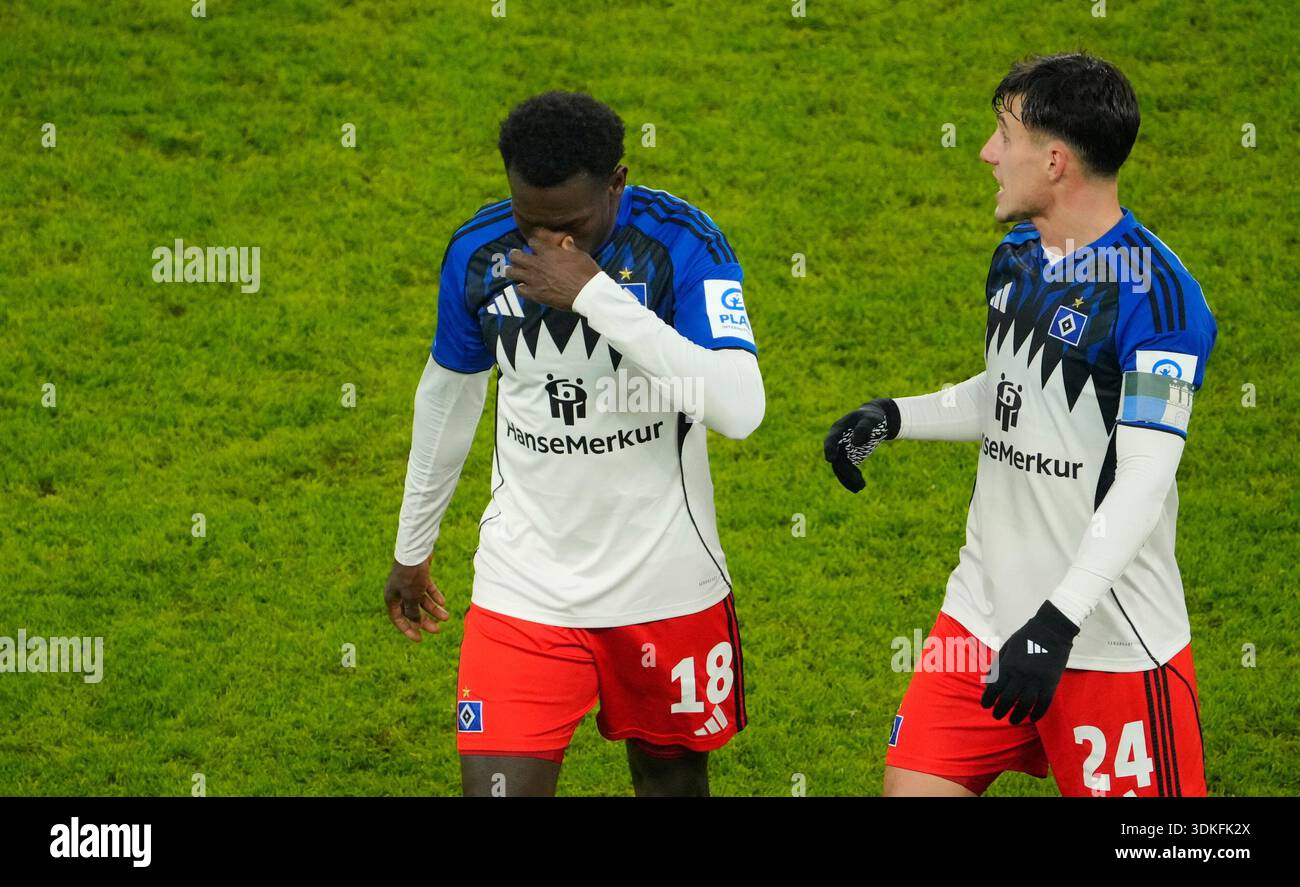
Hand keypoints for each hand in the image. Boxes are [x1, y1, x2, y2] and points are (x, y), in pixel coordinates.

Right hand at [384, 559, 449, 641]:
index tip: (419, 639)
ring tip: (446, 617)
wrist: (415, 550)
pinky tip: (443, 602)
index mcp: (392, 598)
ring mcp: (409, 583)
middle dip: (425, 621)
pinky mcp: (419, 575)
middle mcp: (399, 592)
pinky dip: (434, 595)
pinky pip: (427, 589)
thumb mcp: (412, 597)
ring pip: (422, 600)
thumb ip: (413, 612)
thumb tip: (416, 623)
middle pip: (412, 611)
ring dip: (434, 609)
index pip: (399, 619)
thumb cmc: (410, 575)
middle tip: (438, 630)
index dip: (408, 630)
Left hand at [505, 235, 600, 310]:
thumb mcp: (580, 255)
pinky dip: (520, 288)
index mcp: (549, 252)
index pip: (532, 242)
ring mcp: (534, 280)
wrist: (587, 294)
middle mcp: (538, 264)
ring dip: (511, 270)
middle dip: (515, 255)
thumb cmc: (586, 272)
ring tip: (510, 270)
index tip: (534, 245)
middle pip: (516, 256)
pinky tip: (522, 287)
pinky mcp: (536, 294)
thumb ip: (569, 247)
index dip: (533, 243)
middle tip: (516, 256)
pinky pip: (520, 290)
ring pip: (513, 272)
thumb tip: (565, 240)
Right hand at [823, 398, 895, 492]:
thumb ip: (864, 428)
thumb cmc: (872, 417)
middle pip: (837, 458)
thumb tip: (855, 441)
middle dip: (846, 471)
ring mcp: (840, 450)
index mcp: (838, 429)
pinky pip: (845, 470)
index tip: (831, 459)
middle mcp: (837, 441)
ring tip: (860, 488)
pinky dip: (850, 479)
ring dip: (847, 479)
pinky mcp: (847, 457)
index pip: (831, 440)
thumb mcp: (871, 420)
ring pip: (839, 467)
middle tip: (860, 482)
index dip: (830, 449)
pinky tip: (859, 487)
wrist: (873, 419)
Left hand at [980, 601, 1079, 722]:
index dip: (988, 699)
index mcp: (1008, 665)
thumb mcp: (1007, 647)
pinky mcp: (1051, 682)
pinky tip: (1032, 718)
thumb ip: (998, 664)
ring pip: (1025, 704)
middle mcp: (1021, 674)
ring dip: (1018, 715)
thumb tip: (988, 681)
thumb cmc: (1026, 637)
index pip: (994, 688)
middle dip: (1000, 710)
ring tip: (1012, 720)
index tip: (985, 705)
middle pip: (1008, 699)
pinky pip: (1044, 702)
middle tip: (997, 715)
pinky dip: (1038, 712)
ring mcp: (1037, 679)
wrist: (1052, 630)